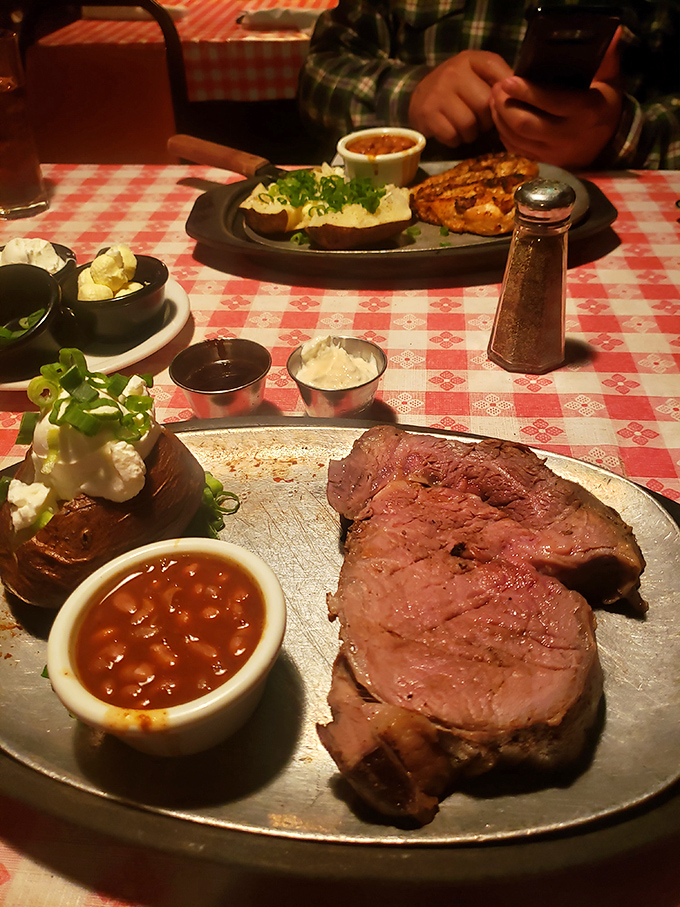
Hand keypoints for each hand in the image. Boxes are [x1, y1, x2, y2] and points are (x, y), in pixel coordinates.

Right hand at [409, 50, 512, 146]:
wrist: (419, 96)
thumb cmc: (457, 88)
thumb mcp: (477, 75)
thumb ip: (499, 81)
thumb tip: (524, 93)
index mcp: (472, 59)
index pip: (502, 78)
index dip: (506, 98)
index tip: (501, 106)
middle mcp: (454, 71)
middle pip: (485, 106)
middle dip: (486, 120)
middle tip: (480, 121)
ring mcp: (439, 93)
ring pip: (469, 124)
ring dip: (471, 133)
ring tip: (466, 127)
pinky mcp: (428, 114)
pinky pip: (452, 136)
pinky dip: (455, 140)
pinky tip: (452, 132)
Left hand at [489, 30, 622, 168]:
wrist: (608, 144)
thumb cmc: (604, 105)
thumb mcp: (610, 81)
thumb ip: (607, 58)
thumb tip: (612, 32)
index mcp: (586, 111)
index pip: (551, 102)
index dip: (526, 92)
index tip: (508, 80)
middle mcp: (568, 135)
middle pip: (526, 124)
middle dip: (506, 106)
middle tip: (496, 89)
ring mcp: (554, 153)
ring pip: (517, 139)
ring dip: (500, 120)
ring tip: (494, 101)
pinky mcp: (544, 163)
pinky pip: (517, 150)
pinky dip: (504, 135)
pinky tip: (500, 119)